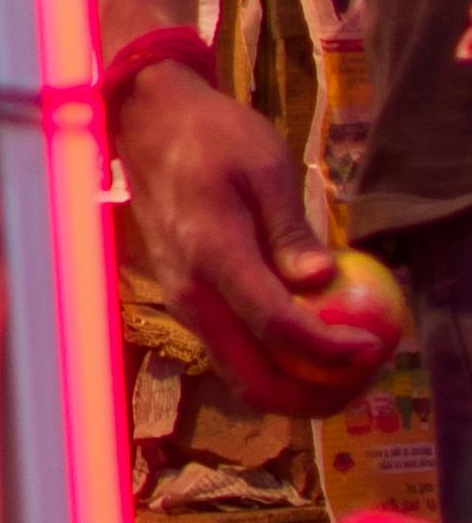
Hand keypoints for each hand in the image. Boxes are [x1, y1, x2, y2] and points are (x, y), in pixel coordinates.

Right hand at [113, 62, 390, 410]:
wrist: (148, 126)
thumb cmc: (212, 137)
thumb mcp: (265, 167)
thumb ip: (291, 230)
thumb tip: (324, 280)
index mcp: (212, 256)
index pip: (277, 327)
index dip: (331, 350)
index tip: (375, 344)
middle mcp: (191, 296)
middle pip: (256, 383)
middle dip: (318, 396)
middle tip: (366, 376)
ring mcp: (184, 306)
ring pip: (245, 379)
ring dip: (300, 388)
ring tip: (350, 367)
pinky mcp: (189, 305)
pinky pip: (237, 356)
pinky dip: (281, 366)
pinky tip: (317, 342)